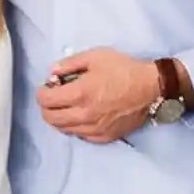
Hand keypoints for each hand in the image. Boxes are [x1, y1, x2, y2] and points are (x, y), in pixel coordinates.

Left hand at [34, 48, 161, 142]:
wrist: (151, 88)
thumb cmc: (123, 69)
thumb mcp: (95, 57)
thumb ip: (69, 64)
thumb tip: (52, 72)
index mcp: (80, 94)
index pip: (46, 101)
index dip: (41, 92)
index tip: (47, 87)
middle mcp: (84, 115)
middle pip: (50, 118)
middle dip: (45, 107)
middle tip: (53, 97)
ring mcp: (94, 128)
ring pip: (63, 129)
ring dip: (58, 117)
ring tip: (66, 105)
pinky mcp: (104, 136)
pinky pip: (80, 136)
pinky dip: (74, 126)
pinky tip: (80, 115)